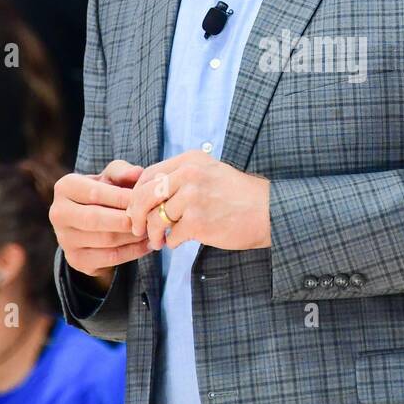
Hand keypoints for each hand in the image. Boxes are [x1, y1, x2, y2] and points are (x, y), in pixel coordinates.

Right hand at [50, 160, 149, 290]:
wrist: (91, 222)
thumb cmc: (105, 192)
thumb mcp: (111, 177)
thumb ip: (122, 172)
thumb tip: (137, 173)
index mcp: (65, 187)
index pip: (94, 193)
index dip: (122, 197)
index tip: (144, 200)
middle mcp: (58, 213)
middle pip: (96, 219)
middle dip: (126, 219)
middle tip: (149, 218)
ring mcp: (65, 239)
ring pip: (105, 240)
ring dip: (133, 236)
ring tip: (152, 229)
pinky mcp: (76, 260)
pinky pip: (110, 258)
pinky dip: (133, 252)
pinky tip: (147, 244)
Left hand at [127, 149, 270, 251]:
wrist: (266, 212)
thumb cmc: (237, 196)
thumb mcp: (210, 172)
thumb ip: (181, 177)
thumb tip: (147, 194)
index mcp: (190, 160)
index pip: (149, 175)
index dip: (136, 195)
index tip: (137, 209)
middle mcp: (190, 175)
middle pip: (145, 196)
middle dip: (137, 216)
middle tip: (138, 229)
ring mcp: (194, 198)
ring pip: (155, 218)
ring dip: (153, 234)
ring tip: (158, 241)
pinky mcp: (198, 222)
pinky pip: (171, 235)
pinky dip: (170, 242)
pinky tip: (177, 243)